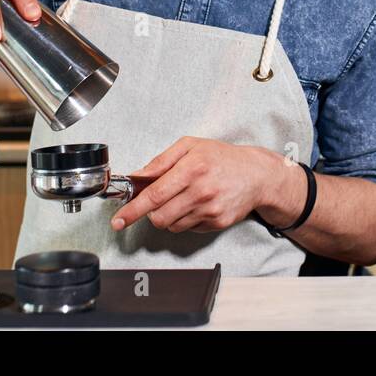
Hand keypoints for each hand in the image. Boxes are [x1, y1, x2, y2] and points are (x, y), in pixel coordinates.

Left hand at [111, 137, 284, 233]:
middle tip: (158, 201)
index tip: (119, 220)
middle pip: (159, 217)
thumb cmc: (222, 157)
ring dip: (169, 216)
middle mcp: (201, 191)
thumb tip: (138, 176)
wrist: (257, 175)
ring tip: (183, 198)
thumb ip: (161, 161)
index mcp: (191, 168)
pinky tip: (197, 205)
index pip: (154, 195)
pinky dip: (186, 219)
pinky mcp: (217, 223)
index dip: (132, 210)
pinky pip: (188, 229)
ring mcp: (210, 210)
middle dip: (152, 213)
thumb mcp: (190, 146)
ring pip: (172, 226)